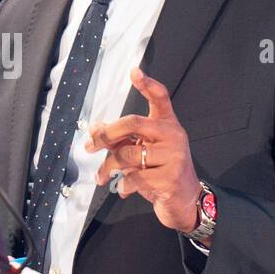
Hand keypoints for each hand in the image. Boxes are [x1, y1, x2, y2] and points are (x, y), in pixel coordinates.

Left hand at [85, 67, 202, 233]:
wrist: (185, 202)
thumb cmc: (160, 172)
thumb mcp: (141, 152)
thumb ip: (121, 139)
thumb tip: (95, 128)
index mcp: (167, 125)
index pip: (160, 98)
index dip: (147, 84)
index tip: (134, 71)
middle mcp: (173, 135)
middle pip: (133, 123)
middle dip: (106, 134)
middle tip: (89, 146)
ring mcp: (174, 156)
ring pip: (128, 154)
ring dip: (108, 167)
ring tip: (102, 176)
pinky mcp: (170, 178)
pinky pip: (135, 177)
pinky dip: (123, 184)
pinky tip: (122, 189)